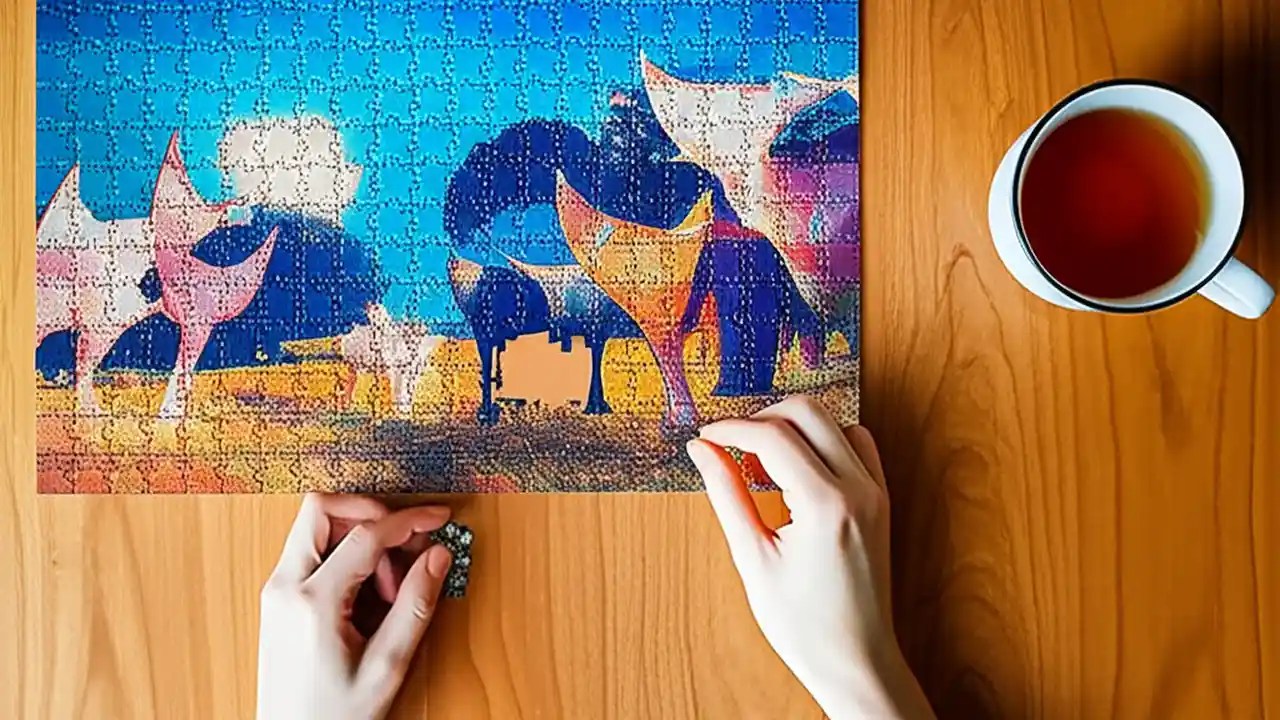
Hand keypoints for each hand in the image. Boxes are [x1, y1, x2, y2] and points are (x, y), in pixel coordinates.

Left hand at [256, 494, 453, 719]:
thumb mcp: (386, 666)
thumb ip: (415, 606)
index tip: (438, 517)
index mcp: (312, 603)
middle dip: (370, 512)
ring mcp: (276, 591)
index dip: (408, 519)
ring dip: (359, 537)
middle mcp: (284, 587)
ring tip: (390, 584)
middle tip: (406, 539)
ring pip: (314, 527)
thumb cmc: (332, 716)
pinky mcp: (278, 598)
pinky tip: (370, 591)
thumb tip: (437, 557)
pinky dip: (345, 555)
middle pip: (321, 510)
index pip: (364, 535)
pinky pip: (311, 553)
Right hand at [687, 396, 932, 719]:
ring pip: (834, 421)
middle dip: (762, 417)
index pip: (771, 435)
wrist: (855, 659)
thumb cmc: (804, 624)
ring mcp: (875, 492)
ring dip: (794, 426)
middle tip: (731, 442)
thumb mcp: (753, 558)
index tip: (706, 436)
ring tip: (761, 458)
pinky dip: (825, 440)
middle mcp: (858, 489)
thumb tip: (700, 450)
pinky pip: (858, 444)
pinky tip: (798, 468)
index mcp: (825, 505)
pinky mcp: (881, 500)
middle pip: (807, 411)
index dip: (730, 428)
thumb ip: (726, 494)